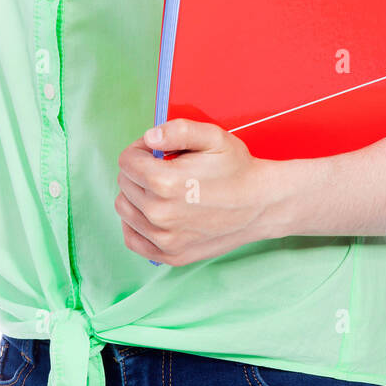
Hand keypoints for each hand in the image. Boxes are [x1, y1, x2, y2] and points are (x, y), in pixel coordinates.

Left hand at [115, 118, 279, 264]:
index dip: (140, 150)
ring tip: (162, 190)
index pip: (127, 161)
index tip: (157, 152)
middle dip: (139, 171)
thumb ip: (177, 130)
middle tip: (164, 168)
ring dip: (137, 195)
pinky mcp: (170, 255)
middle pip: (124, 183)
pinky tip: (154, 212)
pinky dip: (136, 223)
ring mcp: (164, 239)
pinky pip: (132, 239)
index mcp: (164, 182)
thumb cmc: (237, 169)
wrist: (261, 205)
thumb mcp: (213, 136)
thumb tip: (149, 137)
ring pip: (124, 209)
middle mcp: (159, 214)